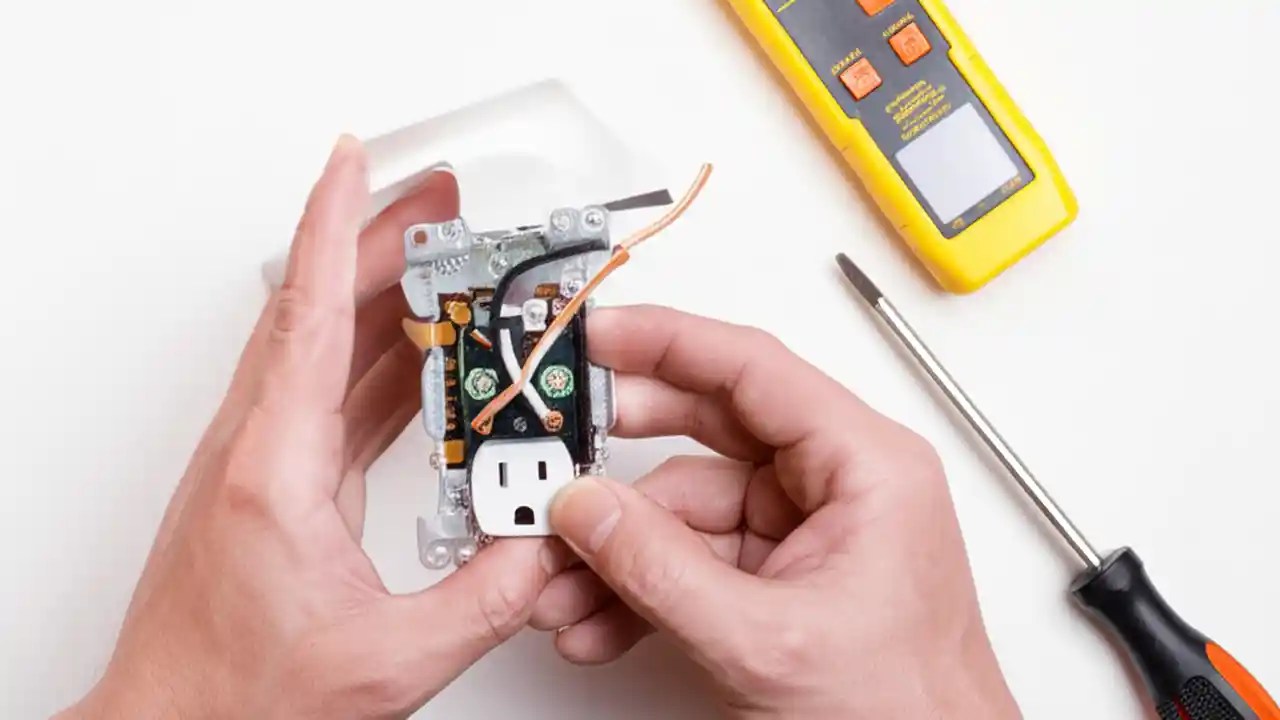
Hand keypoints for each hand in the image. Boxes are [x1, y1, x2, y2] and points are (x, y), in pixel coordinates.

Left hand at [58, 138, 563, 719]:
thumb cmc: (238, 701)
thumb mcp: (390, 659)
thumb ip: (488, 599)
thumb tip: (550, 546)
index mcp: (275, 467)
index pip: (311, 313)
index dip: (336, 224)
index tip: (354, 161)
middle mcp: (258, 448)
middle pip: (323, 311)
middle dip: (384, 244)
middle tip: (444, 206)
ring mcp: (261, 461)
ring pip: (326, 348)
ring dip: (385, 298)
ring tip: (449, 266)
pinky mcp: (273, 482)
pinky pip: (332, 396)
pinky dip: (381, 361)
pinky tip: (425, 358)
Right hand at [532, 306, 1021, 718]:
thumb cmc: (908, 714)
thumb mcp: (766, 640)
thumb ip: (662, 570)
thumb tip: (588, 509)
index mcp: (867, 467)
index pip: (753, 369)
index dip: (666, 341)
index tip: (598, 334)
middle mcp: (838, 485)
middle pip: (710, 431)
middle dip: (622, 454)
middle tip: (556, 445)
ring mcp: (806, 532)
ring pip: (688, 506)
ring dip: (620, 546)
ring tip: (563, 580)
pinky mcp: (781, 577)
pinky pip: (694, 558)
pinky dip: (643, 584)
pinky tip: (599, 615)